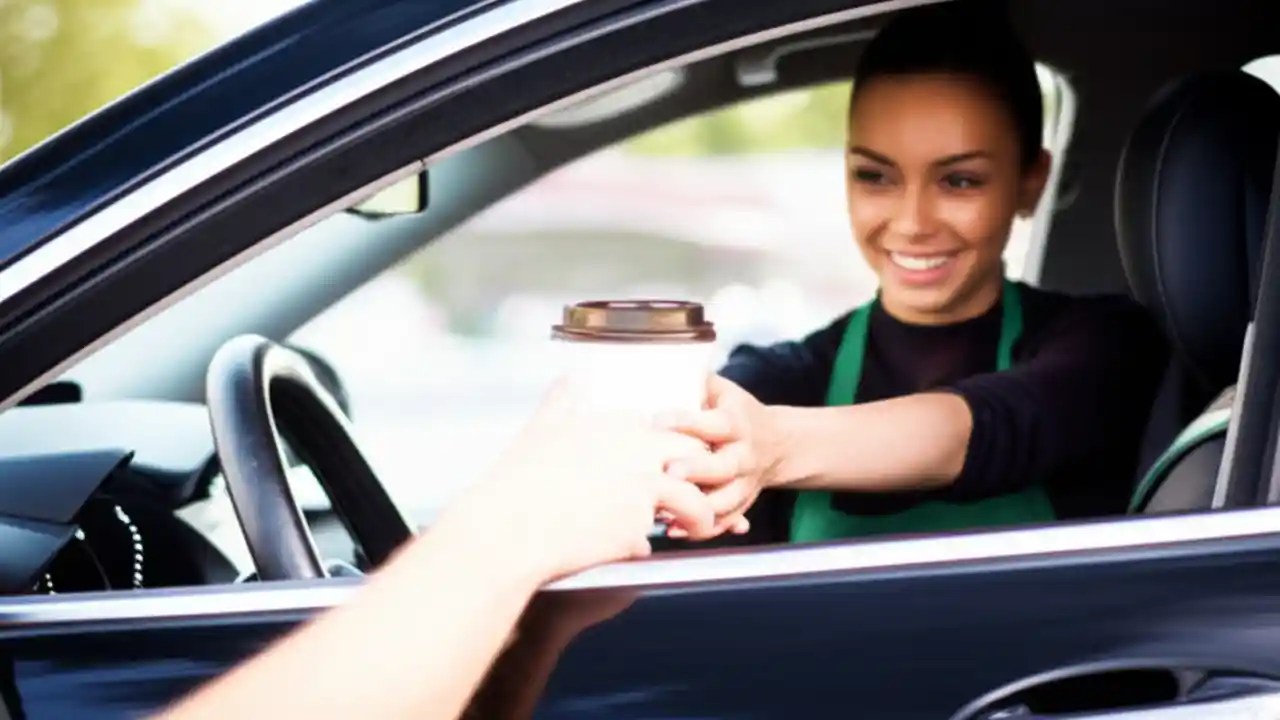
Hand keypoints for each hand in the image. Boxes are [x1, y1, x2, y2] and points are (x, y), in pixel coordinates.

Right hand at [448, 381, 718, 583]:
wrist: (509, 528)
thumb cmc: (519, 481)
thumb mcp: (541, 429)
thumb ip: (561, 403)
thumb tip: (567, 380)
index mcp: (617, 424)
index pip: (672, 428)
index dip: (680, 446)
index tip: (679, 462)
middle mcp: (637, 451)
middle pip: (694, 457)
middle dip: (704, 474)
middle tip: (704, 491)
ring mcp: (640, 488)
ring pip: (693, 499)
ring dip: (700, 516)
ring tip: (696, 528)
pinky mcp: (637, 526)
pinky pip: (660, 537)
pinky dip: (654, 545)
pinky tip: (646, 549)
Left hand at [660, 375, 785, 536]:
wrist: (776, 443)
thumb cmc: (736, 412)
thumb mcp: (724, 391)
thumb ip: (697, 382)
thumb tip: (662, 364)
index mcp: (737, 423)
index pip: (715, 423)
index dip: (688, 421)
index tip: (657, 420)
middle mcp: (744, 455)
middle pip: (723, 467)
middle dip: (696, 470)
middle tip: (667, 471)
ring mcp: (744, 483)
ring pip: (726, 501)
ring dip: (698, 509)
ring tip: (666, 509)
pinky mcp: (742, 504)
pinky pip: (724, 521)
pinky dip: (703, 528)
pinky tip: (675, 528)